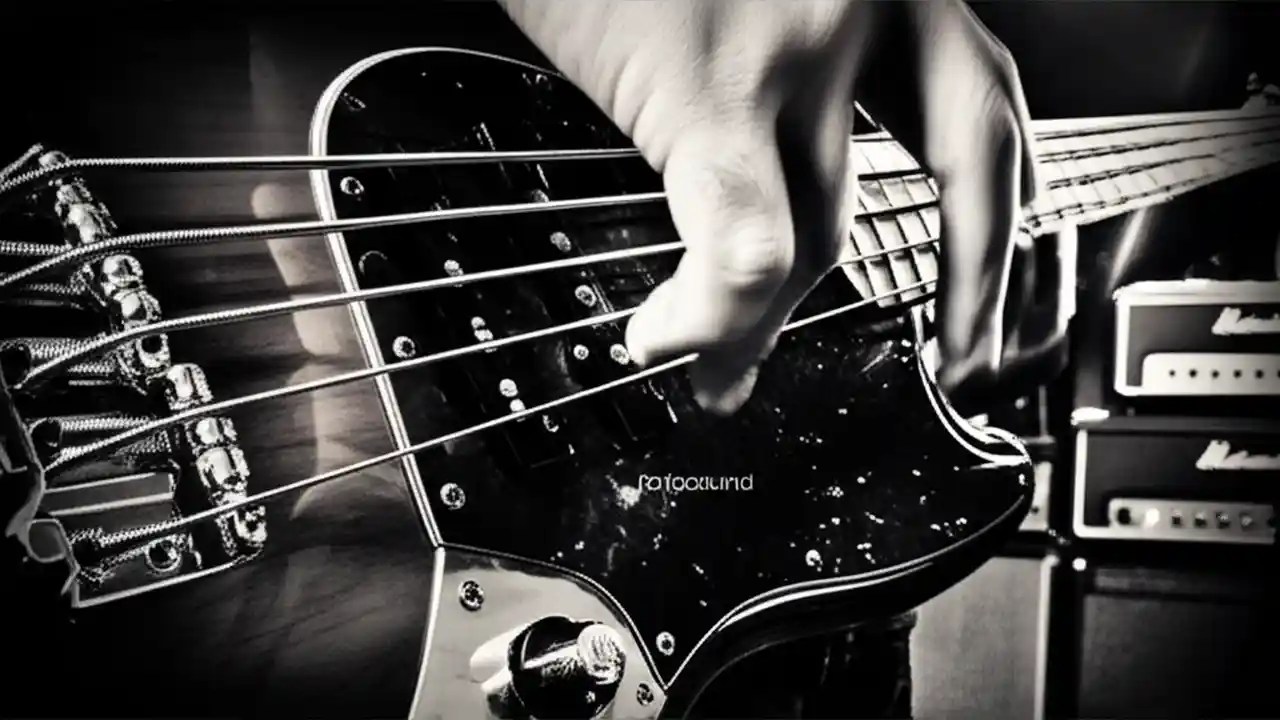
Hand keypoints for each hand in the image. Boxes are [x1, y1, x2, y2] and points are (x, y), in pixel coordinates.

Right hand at [500, 0, 1038, 413]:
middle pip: (964, 173)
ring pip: (823, 236)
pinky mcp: (708, 89)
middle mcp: (869, 0)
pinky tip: (664, 336)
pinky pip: (743, 242)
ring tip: (725, 374)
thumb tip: (765, 147)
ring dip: (767, 329)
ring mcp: (798, 47)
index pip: (983, 108)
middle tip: (959, 357)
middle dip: (971, 286)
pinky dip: (709, 314)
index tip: (985, 270)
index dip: (993, 209)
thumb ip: (779, 47)